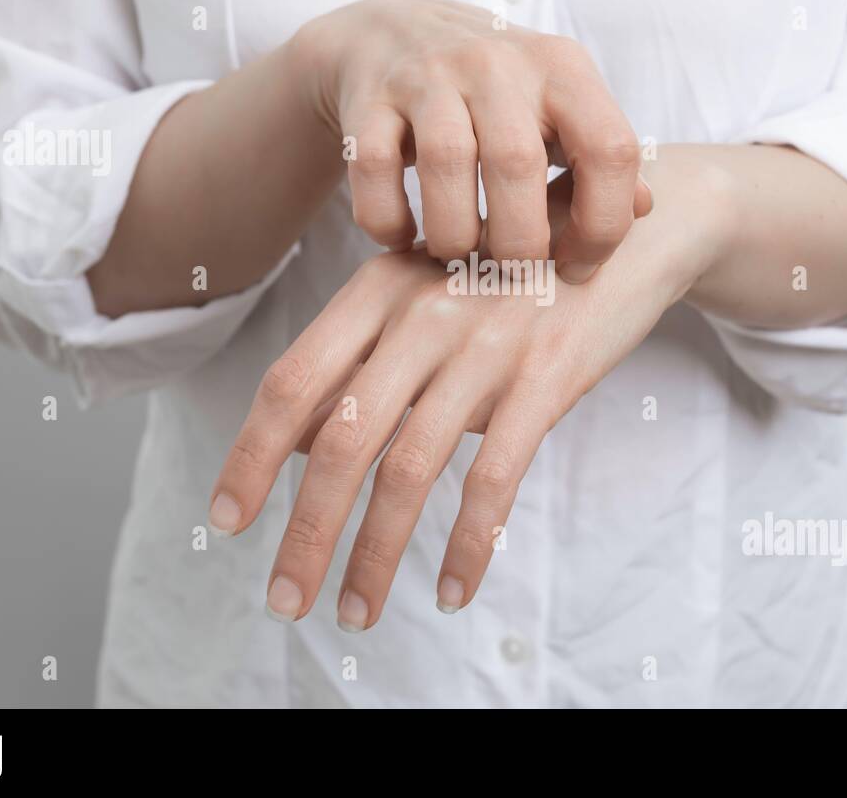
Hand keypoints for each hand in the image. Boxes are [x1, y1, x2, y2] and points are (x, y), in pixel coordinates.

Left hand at [207, 170, 714, 628]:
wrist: (619, 232)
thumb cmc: (506, 276)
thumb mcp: (421, 299)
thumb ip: (358, 362)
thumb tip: (285, 445)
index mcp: (378, 290)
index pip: (292, 381)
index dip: (249, 455)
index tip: (227, 521)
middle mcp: (422, 314)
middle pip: (341, 439)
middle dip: (307, 533)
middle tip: (285, 601)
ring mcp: (487, 345)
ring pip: (410, 470)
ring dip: (375, 556)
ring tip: (356, 614)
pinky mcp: (547, 377)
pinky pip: (496, 478)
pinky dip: (469, 545)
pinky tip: (451, 592)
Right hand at [290, 0, 650, 281]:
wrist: (393, 32)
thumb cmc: (498, 93)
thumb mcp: (560, 109)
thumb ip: (602, 158)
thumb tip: (645, 208)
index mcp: (562, 68)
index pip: (610, 148)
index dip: (604, 224)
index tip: (577, 264)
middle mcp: (497, 62)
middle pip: (520, 164)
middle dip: (520, 244)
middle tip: (512, 271)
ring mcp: (427, 75)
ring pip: (446, 164)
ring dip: (454, 236)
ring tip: (458, 256)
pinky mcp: (368, 99)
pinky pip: (373, 170)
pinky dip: (387, 221)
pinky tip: (403, 238)